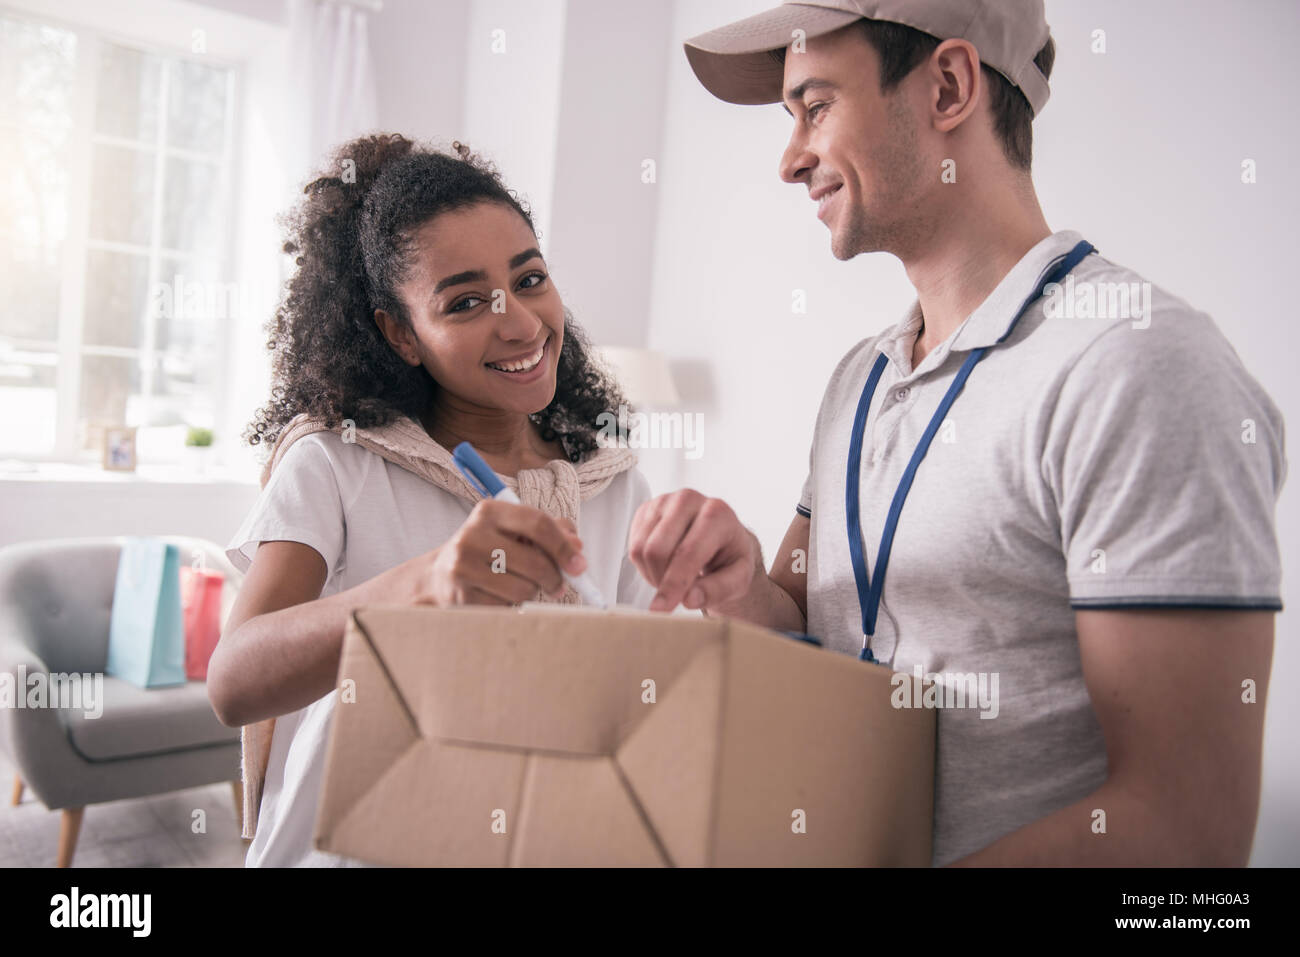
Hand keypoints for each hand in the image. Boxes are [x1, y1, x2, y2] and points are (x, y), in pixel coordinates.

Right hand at [407, 500, 586, 606]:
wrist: (440, 576)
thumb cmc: (489, 551)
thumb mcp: (515, 532)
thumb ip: (550, 532)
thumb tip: (577, 546)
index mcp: (490, 511)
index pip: (538, 523)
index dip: (564, 546)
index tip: (580, 565)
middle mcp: (472, 534)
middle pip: (535, 561)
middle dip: (555, 578)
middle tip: (559, 586)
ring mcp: (463, 566)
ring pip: (524, 588)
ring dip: (532, 592)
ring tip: (521, 586)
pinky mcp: (461, 595)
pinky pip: (506, 607)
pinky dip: (512, 606)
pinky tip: (501, 596)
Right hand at [627, 489, 758, 612]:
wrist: (721, 538)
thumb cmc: (730, 559)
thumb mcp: (738, 580)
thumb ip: (718, 590)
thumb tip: (689, 599)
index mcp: (717, 513)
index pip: (687, 553)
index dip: (673, 584)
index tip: (662, 610)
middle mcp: (688, 500)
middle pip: (657, 550)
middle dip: (661, 581)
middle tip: (675, 595)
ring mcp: (664, 501)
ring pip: (641, 549)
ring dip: (652, 574)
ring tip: (673, 578)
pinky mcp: (646, 509)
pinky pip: (633, 545)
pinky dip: (644, 565)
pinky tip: (663, 565)